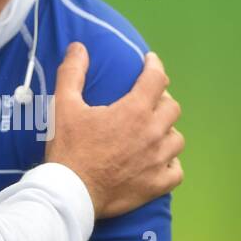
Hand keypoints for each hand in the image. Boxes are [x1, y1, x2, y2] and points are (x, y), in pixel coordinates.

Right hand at [46, 44, 183, 218]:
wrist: (71, 193)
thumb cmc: (69, 148)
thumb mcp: (64, 106)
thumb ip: (73, 73)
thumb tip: (78, 47)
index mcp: (135, 110)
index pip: (156, 78)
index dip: (154, 66)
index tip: (149, 63)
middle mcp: (153, 133)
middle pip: (172, 108)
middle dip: (161, 100)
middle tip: (147, 102)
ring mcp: (158, 161)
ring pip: (177, 139)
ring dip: (166, 132)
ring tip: (153, 133)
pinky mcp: (157, 185)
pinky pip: (176, 171)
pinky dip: (170, 164)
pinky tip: (158, 162)